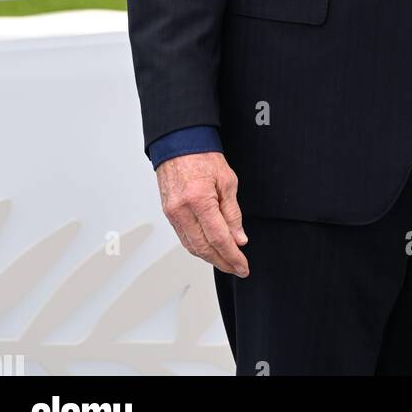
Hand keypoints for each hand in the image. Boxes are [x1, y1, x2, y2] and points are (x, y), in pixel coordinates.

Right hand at [157, 151, 249, 275]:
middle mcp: (182, 210)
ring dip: (210, 258)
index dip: (232, 256)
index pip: (218, 238)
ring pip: (191, 246)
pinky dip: (197, 247)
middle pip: (203, 248)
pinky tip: (209, 249)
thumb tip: (239, 239)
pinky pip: (183, 237)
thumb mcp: (227, 181)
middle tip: (237, 268)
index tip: (243, 266)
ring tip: (226, 261)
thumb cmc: (203, 156)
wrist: (180, 143)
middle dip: (222, 262)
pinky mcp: (168, 213)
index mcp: (199, 199)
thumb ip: (232, 213)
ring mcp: (172, 213)